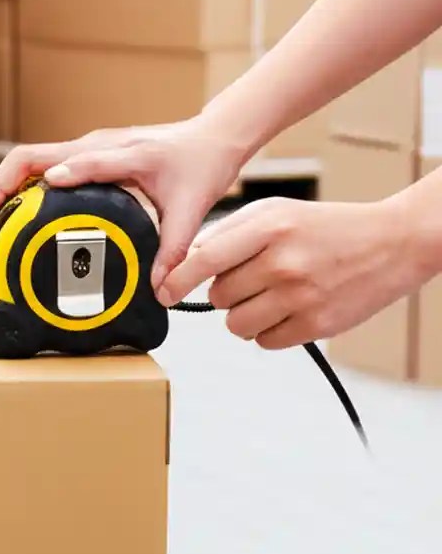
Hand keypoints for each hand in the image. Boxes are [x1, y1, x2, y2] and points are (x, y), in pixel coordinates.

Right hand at [0, 116, 247, 288]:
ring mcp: (86, 145)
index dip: (54, 179)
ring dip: (5, 185)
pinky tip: (16, 212)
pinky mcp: (84, 151)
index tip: (28, 203)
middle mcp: (97, 144)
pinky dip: (20, 185)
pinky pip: (42, 164)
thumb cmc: (202, 166)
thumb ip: (174, 251)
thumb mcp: (193, 211)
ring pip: (30, 158)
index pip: (80, 161)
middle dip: (0, 185)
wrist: (212, 136)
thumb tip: (160, 289)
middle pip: (30, 155)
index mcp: (125, 154)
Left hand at [160, 197, 422, 349]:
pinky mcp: (316, 324)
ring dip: (244, 315)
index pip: (204, 260)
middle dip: (226, 292)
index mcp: (268, 227)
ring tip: (270, 295)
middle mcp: (283, 262)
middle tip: (253, 279)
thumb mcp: (274, 212)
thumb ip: (228, 233)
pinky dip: (268, 331)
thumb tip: (187, 262)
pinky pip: (265, 341)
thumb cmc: (325, 226)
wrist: (390, 243)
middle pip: (218, 297)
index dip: (176, 281)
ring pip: (236, 325)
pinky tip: (287, 309)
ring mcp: (300, 296)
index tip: (163, 294)